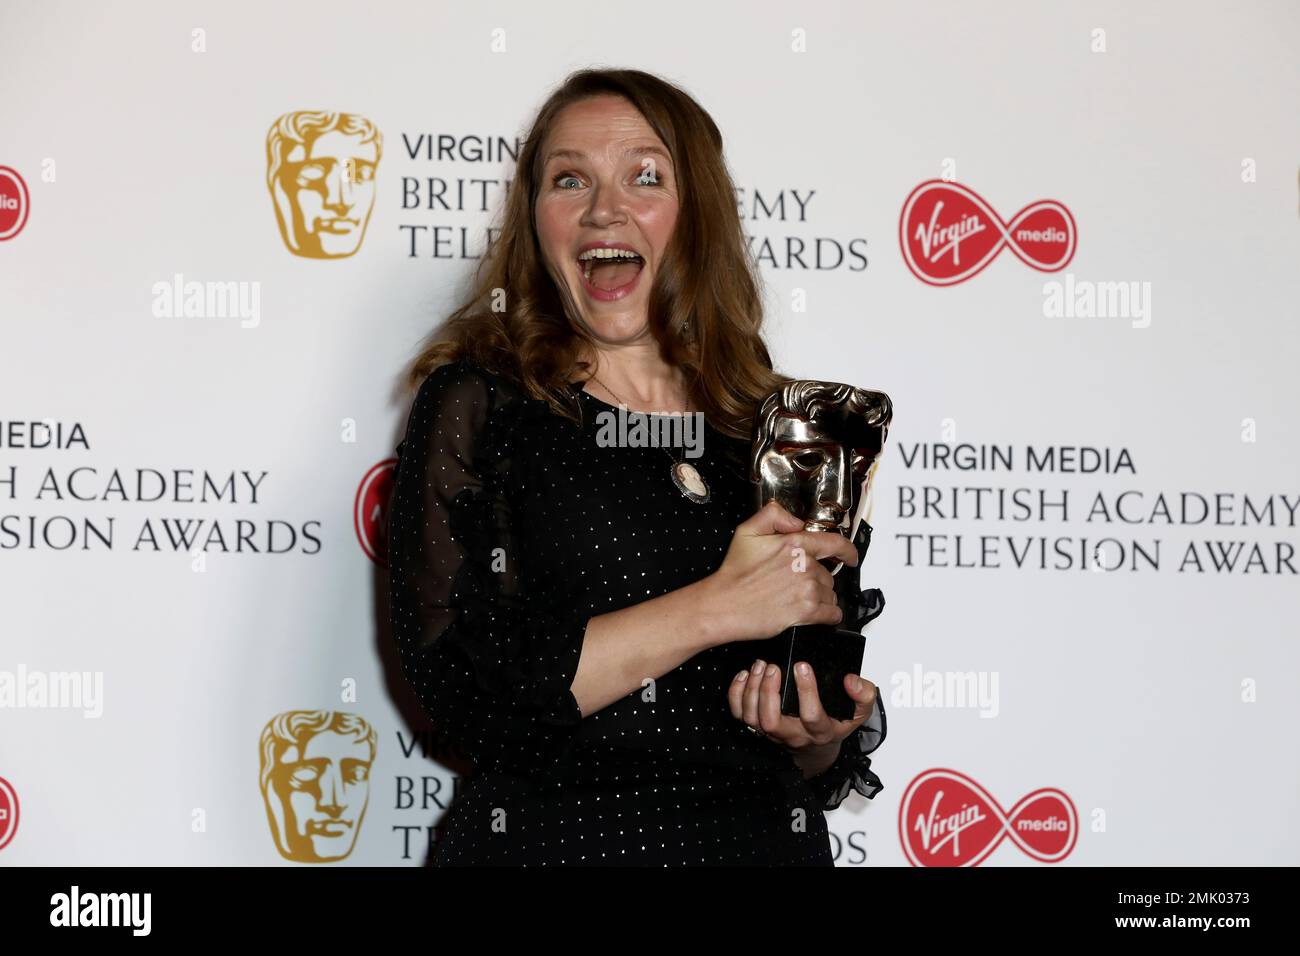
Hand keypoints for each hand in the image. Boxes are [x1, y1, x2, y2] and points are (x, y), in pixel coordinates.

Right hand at [702, 500, 859, 643]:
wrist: (724, 605)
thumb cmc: (734, 572)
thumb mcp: (748, 531)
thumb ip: (774, 515)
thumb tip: (797, 521)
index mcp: (794, 544)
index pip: (836, 544)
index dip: (848, 551)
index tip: (850, 557)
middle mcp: (805, 566)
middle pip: (828, 573)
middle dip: (817, 578)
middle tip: (794, 584)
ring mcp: (807, 589)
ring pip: (830, 593)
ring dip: (820, 596)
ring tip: (796, 599)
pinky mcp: (806, 612)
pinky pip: (832, 613)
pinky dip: (828, 615)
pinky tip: (813, 613)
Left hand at [727, 658, 877, 770]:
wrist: (818, 745)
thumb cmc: (836, 723)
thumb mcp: (859, 712)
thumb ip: (863, 695)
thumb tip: (851, 681)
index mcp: (819, 731)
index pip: (811, 716)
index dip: (806, 691)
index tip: (802, 666)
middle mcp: (793, 735)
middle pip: (772, 721)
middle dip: (768, 692)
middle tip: (772, 666)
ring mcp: (773, 733)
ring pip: (753, 719)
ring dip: (752, 690)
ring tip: (760, 665)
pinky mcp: (758, 727)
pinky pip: (740, 715)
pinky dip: (736, 694)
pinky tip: (745, 675)